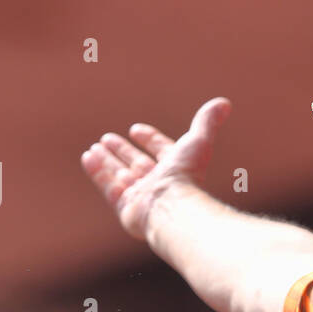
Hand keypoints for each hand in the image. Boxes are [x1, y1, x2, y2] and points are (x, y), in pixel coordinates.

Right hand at [81, 97, 231, 240]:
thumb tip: (224, 103)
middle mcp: (157, 183)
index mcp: (174, 169)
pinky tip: (88, 157)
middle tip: (107, 138)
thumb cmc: (186, 175)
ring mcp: (141, 197)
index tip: (135, 129)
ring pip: (120, 175)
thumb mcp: (197, 142)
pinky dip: (98, 172)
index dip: (149, 139)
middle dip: (122, 151)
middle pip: (137, 164)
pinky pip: (109, 187)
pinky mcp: (126, 208)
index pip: (160, 150)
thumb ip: (207, 122)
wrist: (172, 207)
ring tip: (94, 148)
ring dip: (107, 161)